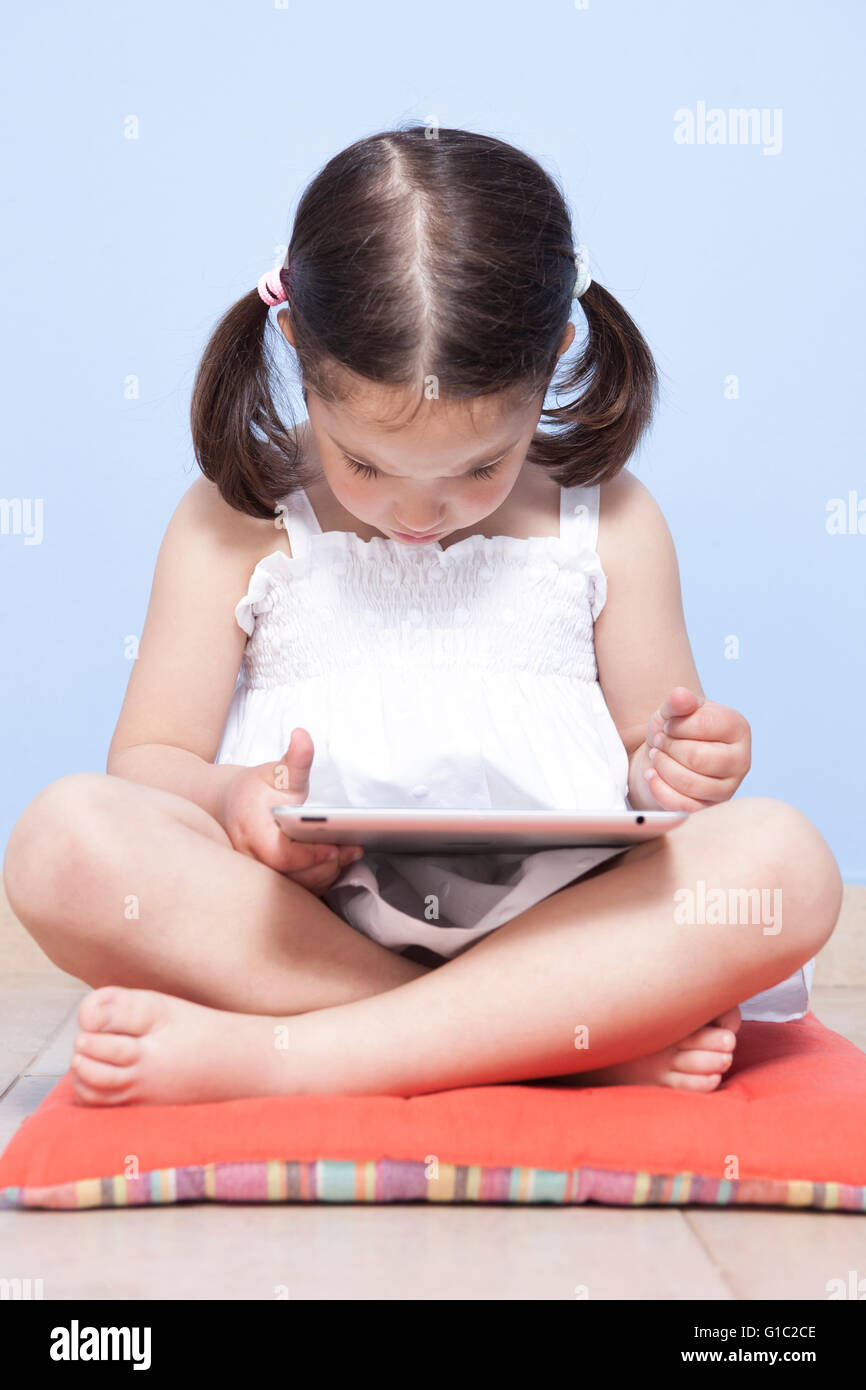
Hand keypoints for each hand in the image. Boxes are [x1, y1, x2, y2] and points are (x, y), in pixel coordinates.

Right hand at [216, 727, 363, 894]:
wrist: (230, 806)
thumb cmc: (255, 790)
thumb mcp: (276, 771)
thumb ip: (294, 759)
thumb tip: (302, 736)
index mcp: (250, 830)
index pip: (281, 855)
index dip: (310, 855)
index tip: (336, 846)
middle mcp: (250, 858)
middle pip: (292, 877)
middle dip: (325, 865)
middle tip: (352, 849)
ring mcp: (258, 874)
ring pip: (296, 887)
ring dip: (326, 874)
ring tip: (349, 853)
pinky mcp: (269, 882)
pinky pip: (296, 891)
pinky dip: (319, 880)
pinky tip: (337, 863)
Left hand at [640, 686, 750, 811]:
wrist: (664, 758)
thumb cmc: (674, 732)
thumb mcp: (674, 711)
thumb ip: (678, 701)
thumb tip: (681, 696)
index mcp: (738, 728)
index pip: (705, 725)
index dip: (677, 725)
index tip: (667, 725)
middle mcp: (741, 760)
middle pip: (697, 757)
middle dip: (668, 748)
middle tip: (659, 743)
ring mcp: (728, 788)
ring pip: (689, 783)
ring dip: (662, 767)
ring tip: (656, 757)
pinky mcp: (709, 809)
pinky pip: (682, 805)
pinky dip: (659, 789)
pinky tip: (651, 776)